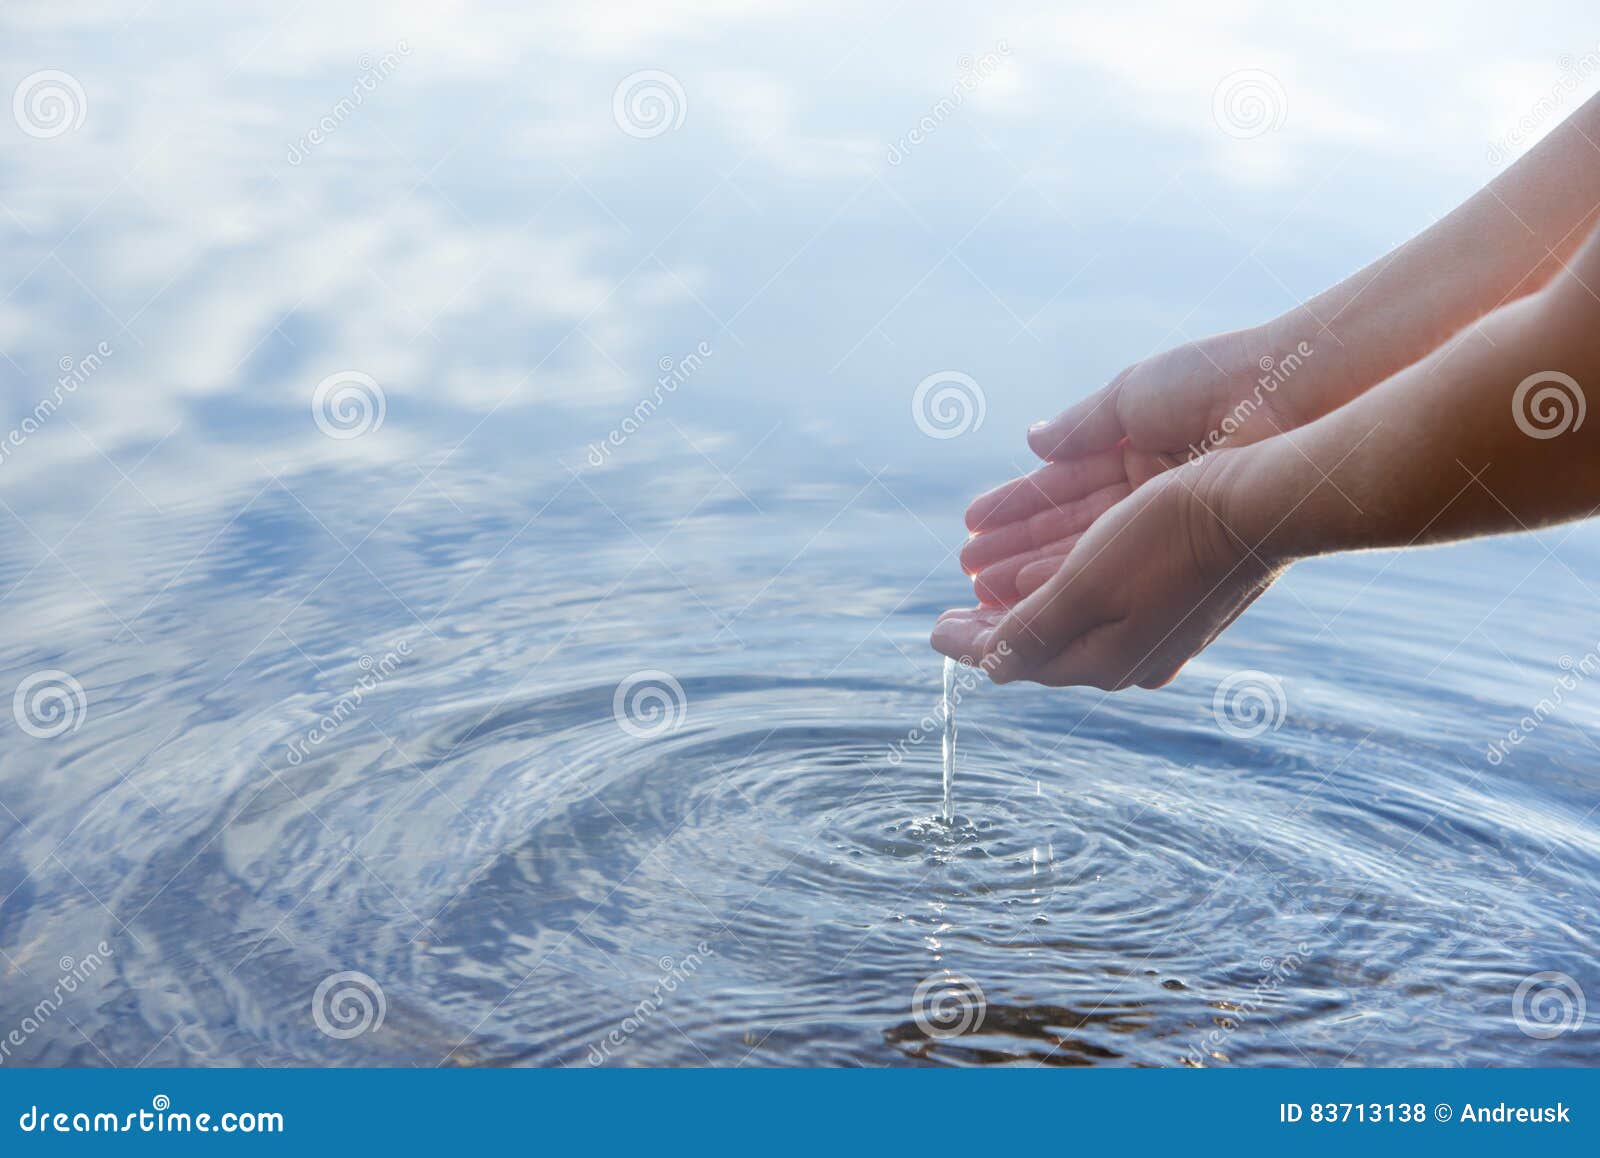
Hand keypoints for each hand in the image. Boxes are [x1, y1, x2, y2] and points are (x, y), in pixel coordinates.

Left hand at [933, 453, 1280, 688]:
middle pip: (1047, 641)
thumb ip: (1028, 631)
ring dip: (1026, 595)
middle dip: (996, 624)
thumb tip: (981, 667)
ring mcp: (1161, 625)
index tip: (933, 629)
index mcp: (1109, 662)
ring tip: (989, 580)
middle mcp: (1136, 654)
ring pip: (1074, 612)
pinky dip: (1066, 578)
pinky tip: (1055, 563)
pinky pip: (1104, 592)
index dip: (972, 642)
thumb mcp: (1083, 587)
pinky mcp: (1180, 591)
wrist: (1265, 501)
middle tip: (954, 612)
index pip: (1020, 658)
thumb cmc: (1167, 539)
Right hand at [959, 324, 1315, 605]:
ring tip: (977, 587)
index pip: (1066, 488)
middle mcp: (1155, 498)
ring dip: (1027, 573)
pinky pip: (1108, 573)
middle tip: (968, 573)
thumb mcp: (1131, 399)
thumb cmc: (1217, 385)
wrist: (1288, 399)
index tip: (974, 526)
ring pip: (1083, 558)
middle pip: (1070, 533)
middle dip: (1016, 552)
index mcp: (1144, 450)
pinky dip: (1060, 580)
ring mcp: (1169, 529)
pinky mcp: (1182, 553)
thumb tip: (1033, 444)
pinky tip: (1017, 589)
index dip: (1019, 508)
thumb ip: (1080, 427)